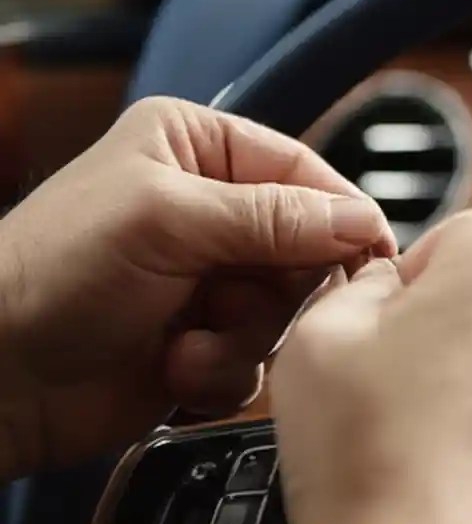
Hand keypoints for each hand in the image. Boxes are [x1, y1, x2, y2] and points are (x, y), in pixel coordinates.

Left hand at [0, 96, 394, 478]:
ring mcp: (208, 280)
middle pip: (308, 247)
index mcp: (198, 149)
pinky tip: (175, 369)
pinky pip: (261, 359)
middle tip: (242, 306)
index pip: (303, 171)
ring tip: (188, 343)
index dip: (340, 214)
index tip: (369, 252)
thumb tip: (360, 219)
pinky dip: (224, 373)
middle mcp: (210, 209)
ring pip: (289, 310)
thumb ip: (273, 217)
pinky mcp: (205, 341)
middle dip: (279, 289)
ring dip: (244, 338)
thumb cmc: (50, 274)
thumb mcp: (167, 220)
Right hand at [271, 209, 471, 523]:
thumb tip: (383, 285)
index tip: (385, 336)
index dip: (404, 293)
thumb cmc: (381, 466)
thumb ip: (360, 281)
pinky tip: (471, 468)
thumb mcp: (319, 336)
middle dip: (457, 328)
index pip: (449, 240)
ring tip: (434, 437)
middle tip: (404, 389)